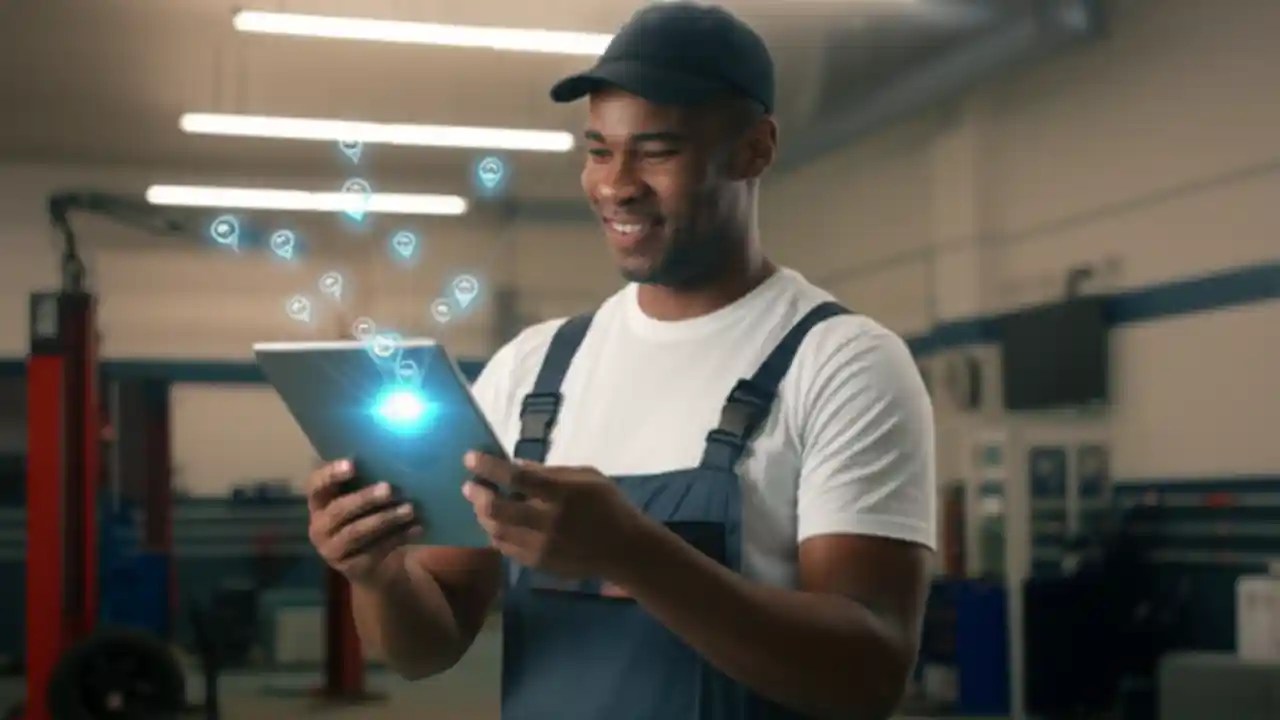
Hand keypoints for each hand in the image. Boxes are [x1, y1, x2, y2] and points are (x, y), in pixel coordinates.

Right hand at [306, 458, 421, 587]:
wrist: (373, 567)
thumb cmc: (366, 520)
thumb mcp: (361, 501)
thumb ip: (367, 483)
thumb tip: (396, 457)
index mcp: (319, 503)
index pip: (315, 485)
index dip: (330, 475)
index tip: (353, 464)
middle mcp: (319, 527)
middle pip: (338, 510)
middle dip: (364, 499)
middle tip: (389, 488)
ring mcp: (332, 550)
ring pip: (356, 532)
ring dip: (385, 519)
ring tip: (410, 509)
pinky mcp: (351, 568)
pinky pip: (374, 551)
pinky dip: (398, 537)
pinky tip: (417, 528)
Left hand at [461, 452, 645, 580]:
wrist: (624, 550)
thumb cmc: (609, 505)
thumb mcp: (587, 477)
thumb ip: (551, 471)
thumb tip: (516, 464)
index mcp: (562, 495)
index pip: (517, 477)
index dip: (489, 467)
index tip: (470, 458)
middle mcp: (547, 523)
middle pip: (497, 510)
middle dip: (477, 495)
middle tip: (471, 485)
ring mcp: (540, 547)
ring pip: (495, 531)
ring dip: (483, 515)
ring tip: (482, 503)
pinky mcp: (538, 564)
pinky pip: (505, 548)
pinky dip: (496, 533)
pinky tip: (497, 523)